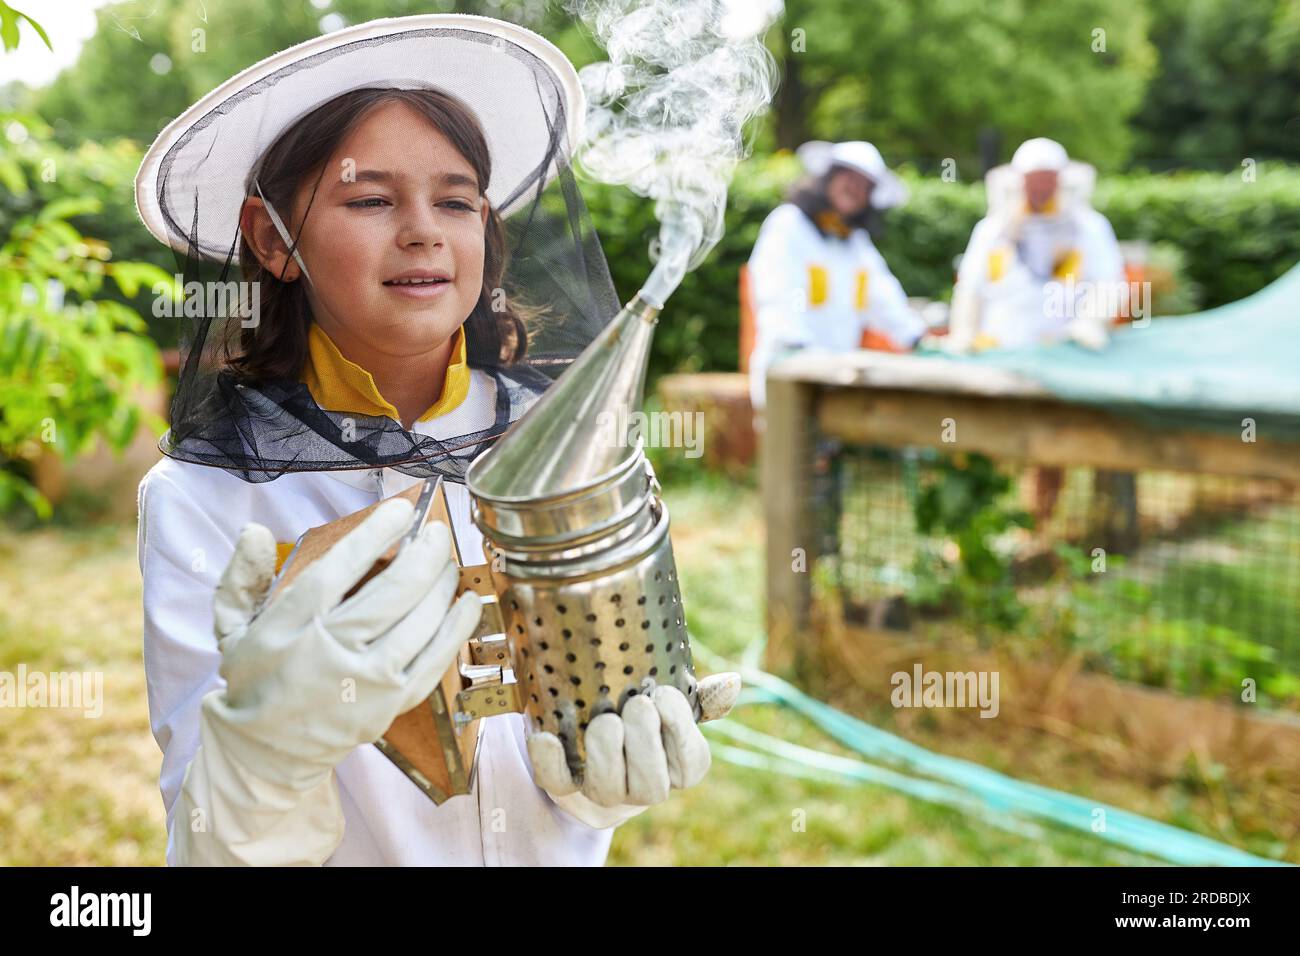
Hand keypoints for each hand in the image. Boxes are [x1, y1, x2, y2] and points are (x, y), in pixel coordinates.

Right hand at [205, 498, 481, 791]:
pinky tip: (467, 601)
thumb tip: (254, 531)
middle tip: (436, 531)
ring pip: (421, 620)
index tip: (400, 511)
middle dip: (424, 553)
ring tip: (447, 561)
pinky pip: (436, 659)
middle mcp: (333, 651)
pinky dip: (458, 627)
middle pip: (394, 590)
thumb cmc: (255, 679)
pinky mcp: (392, 704)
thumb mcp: (231, 627)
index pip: (340, 568)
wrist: (266, 752)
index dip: (375, 534)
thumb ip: (241, 576)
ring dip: (442, 583)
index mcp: (292, 625)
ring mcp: (367, 681)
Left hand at [527, 673, 741, 822]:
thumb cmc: (640, 718)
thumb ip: (697, 696)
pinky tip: (547, 735)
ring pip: (607, 788)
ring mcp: (602, 792)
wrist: (591, 740)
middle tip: (636, 705)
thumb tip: (731, 683)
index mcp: (676, 768)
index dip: (681, 733)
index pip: (691, 765)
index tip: (666, 695)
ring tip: (604, 719)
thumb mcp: (668, 705)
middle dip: (644, 744)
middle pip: (651, 785)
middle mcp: (642, 788)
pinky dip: (550, 759)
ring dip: (605, 752)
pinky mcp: (563, 789)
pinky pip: (555, 783)